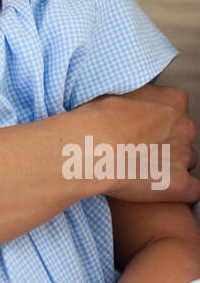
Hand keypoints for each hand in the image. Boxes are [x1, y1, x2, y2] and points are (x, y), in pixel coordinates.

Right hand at [87, 86, 197, 202]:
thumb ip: (135, 96)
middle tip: (137, 147)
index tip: (139, 125)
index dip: (156, 119)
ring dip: (169, 165)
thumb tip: (131, 101)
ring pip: (186, 161)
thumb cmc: (97, 119)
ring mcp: (183, 155)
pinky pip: (192, 190)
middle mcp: (184, 126)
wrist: (92, 147)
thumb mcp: (117, 91)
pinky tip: (162, 190)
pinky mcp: (179, 183)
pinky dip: (181, 191)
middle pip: (182, 135)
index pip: (175, 108)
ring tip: (140, 169)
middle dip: (164, 141)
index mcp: (173, 100)